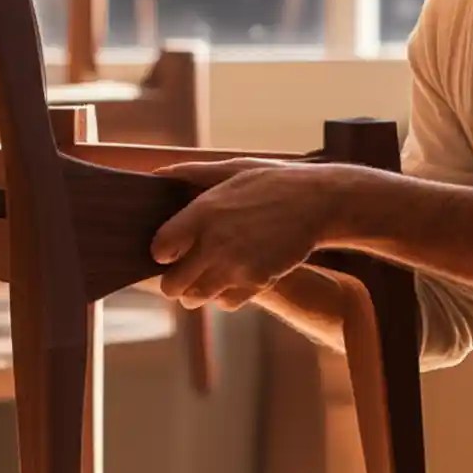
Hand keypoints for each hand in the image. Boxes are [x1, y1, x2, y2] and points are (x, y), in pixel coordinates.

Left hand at [149, 158, 352, 310]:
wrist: (317, 201)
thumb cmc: (271, 181)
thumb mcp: (230, 169)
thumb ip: (190, 172)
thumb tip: (155, 174)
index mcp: (203, 213)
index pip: (160, 250)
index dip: (162, 252)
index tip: (170, 249)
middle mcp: (215, 244)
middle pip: (172, 285)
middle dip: (173, 281)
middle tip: (183, 271)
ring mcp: (236, 267)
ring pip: (195, 299)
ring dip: (196, 290)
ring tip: (207, 274)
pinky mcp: (257, 283)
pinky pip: (225, 303)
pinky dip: (224, 295)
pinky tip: (232, 276)